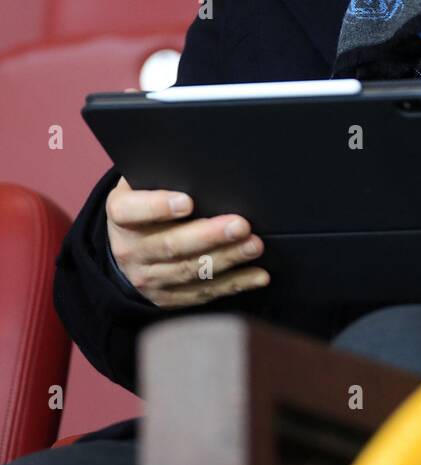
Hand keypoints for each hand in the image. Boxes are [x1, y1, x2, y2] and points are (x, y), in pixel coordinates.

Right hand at [105, 176, 269, 307]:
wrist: (128, 246)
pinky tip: (256, 275)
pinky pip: (203, 293)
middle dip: (209, 235)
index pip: (131, 211)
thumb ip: (163, 176)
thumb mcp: (142, 184)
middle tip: (241, 225)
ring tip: (254, 246)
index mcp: (120, 214)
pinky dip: (233, 284)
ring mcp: (148, 278)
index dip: (158, 207)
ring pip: (190, 271)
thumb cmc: (147, 204)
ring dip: (227, 259)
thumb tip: (201, 167)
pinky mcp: (167, 297)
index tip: (187, 201)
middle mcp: (130, 250)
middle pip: (171, 245)